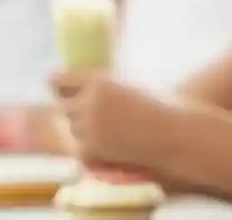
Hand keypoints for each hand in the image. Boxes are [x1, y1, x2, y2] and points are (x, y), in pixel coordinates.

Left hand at [51, 70, 173, 169]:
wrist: (175, 134)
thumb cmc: (160, 105)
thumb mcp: (130, 83)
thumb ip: (105, 84)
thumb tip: (82, 84)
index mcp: (99, 81)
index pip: (59, 80)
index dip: (58, 83)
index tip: (56, 86)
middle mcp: (89, 103)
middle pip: (63, 105)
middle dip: (74, 107)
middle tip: (90, 110)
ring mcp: (88, 128)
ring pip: (73, 127)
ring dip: (84, 126)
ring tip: (112, 126)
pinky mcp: (91, 150)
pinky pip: (80, 147)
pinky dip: (91, 145)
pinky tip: (110, 142)